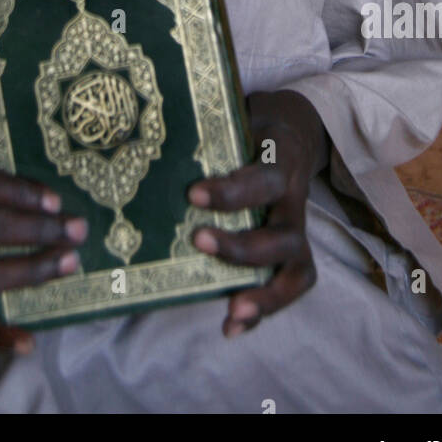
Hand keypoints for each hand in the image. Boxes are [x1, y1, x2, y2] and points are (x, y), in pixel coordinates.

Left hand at [187, 90, 327, 337]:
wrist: (294, 130)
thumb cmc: (251, 127)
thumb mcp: (236, 115)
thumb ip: (205, 124)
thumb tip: (144, 123)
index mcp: (279, 159)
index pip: (263, 178)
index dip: (233, 191)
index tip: (194, 194)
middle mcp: (294, 198)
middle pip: (284, 234)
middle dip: (241, 247)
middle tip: (198, 242)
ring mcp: (297, 227)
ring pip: (296, 265)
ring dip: (264, 292)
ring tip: (231, 309)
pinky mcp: (295, 249)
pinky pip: (292, 283)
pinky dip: (264, 308)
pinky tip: (232, 326)